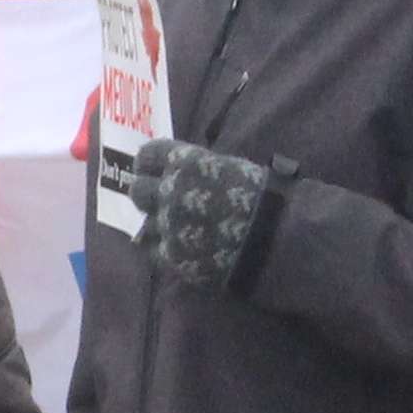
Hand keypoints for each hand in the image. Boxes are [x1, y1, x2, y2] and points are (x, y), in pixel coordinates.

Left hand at [108, 132, 290, 296]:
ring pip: (143, 223)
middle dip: (148, 194)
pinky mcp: (172, 256)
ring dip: (156, 223)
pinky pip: (153, 250)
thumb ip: (196, 170)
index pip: (146, 156)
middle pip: (137, 190)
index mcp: (184, 162)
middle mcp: (169, 191)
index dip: (147, 164)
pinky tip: (179, 247)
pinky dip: (164, 248)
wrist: (274, 238)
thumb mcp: (228, 168)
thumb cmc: (260, 195)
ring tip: (173, 227)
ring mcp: (168, 226)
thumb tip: (178, 173)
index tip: (151, 170)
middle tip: (160, 200)